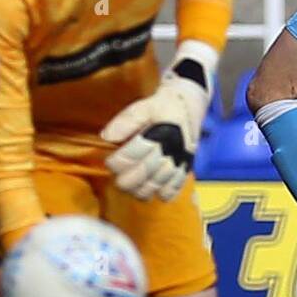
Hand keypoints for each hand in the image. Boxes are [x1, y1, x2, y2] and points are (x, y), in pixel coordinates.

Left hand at [101, 40, 214, 200]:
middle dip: (127, 180)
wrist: (190, 103)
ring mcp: (181, 159)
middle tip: (117, 179)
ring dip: (142, 190)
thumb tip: (107, 137)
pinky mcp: (187, 165)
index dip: (118, 162)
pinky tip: (155, 194)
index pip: (135, 154)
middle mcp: (172, 149)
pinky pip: (177, 186)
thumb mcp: (143, 106)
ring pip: (160, 183)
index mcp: (160, 132)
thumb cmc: (163, 105)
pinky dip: (165, 194)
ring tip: (131, 189)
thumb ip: (125, 121)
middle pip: (146, 172)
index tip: (109, 162)